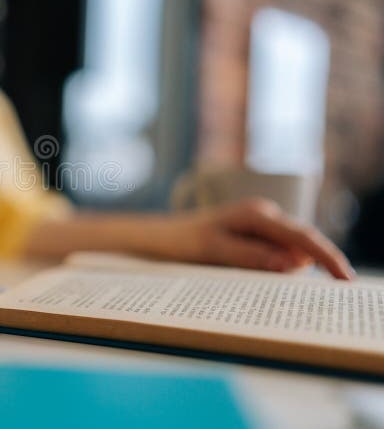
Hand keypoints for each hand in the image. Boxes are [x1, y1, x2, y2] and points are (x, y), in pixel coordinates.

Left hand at [178, 198, 353, 279]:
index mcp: (256, 214)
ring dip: (288, 270)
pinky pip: (276, 254)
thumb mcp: (215, 251)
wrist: (159, 238)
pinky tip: (266, 280)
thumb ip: (252, 256)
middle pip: (302, 243)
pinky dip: (276, 269)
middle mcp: (263, 216)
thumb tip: (293, 263)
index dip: (327, 257)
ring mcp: (260, 226)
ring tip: (266, 283)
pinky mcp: (254, 238)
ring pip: (290, 251)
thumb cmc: (183, 242)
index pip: (302, 236)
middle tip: (311, 290)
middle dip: (312, 265)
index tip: (345, 280)